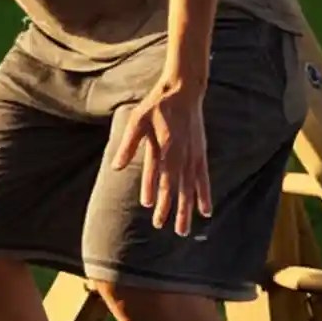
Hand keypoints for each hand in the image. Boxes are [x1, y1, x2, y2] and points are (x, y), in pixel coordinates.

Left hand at [111, 77, 213, 235]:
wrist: (184, 91)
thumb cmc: (157, 105)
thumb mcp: (137, 120)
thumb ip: (128, 145)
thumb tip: (116, 167)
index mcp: (163, 146)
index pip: (156, 173)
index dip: (152, 189)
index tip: (148, 205)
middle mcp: (179, 154)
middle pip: (174, 185)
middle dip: (168, 207)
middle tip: (162, 226)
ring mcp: (192, 155)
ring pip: (189, 187)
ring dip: (186, 209)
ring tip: (183, 229)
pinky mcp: (200, 154)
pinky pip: (203, 178)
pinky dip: (204, 194)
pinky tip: (205, 211)